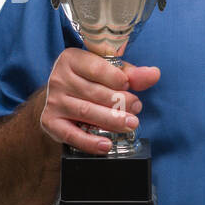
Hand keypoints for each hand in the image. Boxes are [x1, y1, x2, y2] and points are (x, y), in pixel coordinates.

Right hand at [40, 48, 160, 154]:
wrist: (63, 97)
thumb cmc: (91, 81)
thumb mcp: (111, 71)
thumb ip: (133, 74)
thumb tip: (154, 74)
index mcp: (72, 59)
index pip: (97, 68)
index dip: (118, 79)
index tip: (129, 86)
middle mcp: (59, 79)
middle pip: (94, 92)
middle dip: (120, 102)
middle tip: (136, 108)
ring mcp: (54, 101)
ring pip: (86, 111)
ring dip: (111, 120)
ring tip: (131, 124)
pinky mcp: (50, 122)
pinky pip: (70, 134)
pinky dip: (89, 142)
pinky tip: (106, 145)